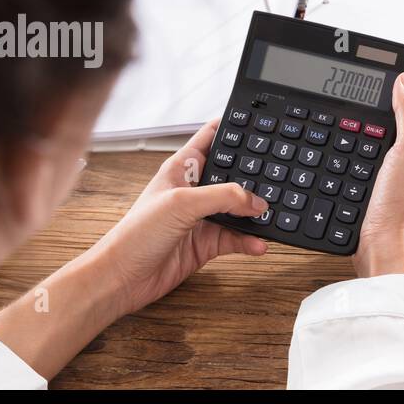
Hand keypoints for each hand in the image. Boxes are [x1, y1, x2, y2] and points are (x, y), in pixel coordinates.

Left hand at [0, 121, 268, 377]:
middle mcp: (193, 191)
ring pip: (239, 210)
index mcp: (181, 169)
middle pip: (232, 175)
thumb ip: (223, 197)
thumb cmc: (136, 235)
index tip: (259, 124)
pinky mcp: (207, 244)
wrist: (123, 278)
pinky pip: (237, 238)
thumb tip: (256, 200)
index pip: (211, 139)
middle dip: (255, 175)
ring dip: (256, 213)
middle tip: (280, 173)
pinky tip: (259, 243)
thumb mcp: (181, 203)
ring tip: (273, 213)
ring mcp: (201, 218)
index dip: (233, 130)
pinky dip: (250, 241)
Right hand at [352, 72, 403, 278]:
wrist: (384, 244)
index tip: (380, 62)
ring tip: (354, 95)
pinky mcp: (376, 180)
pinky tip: (344, 135)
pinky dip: (355, 138)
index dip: (399, 78)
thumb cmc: (402, 203)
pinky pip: (365, 150)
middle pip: (397, 111)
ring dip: (367, 115)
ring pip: (380, 130)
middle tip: (362, 74)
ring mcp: (394, 167)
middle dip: (382, 93)